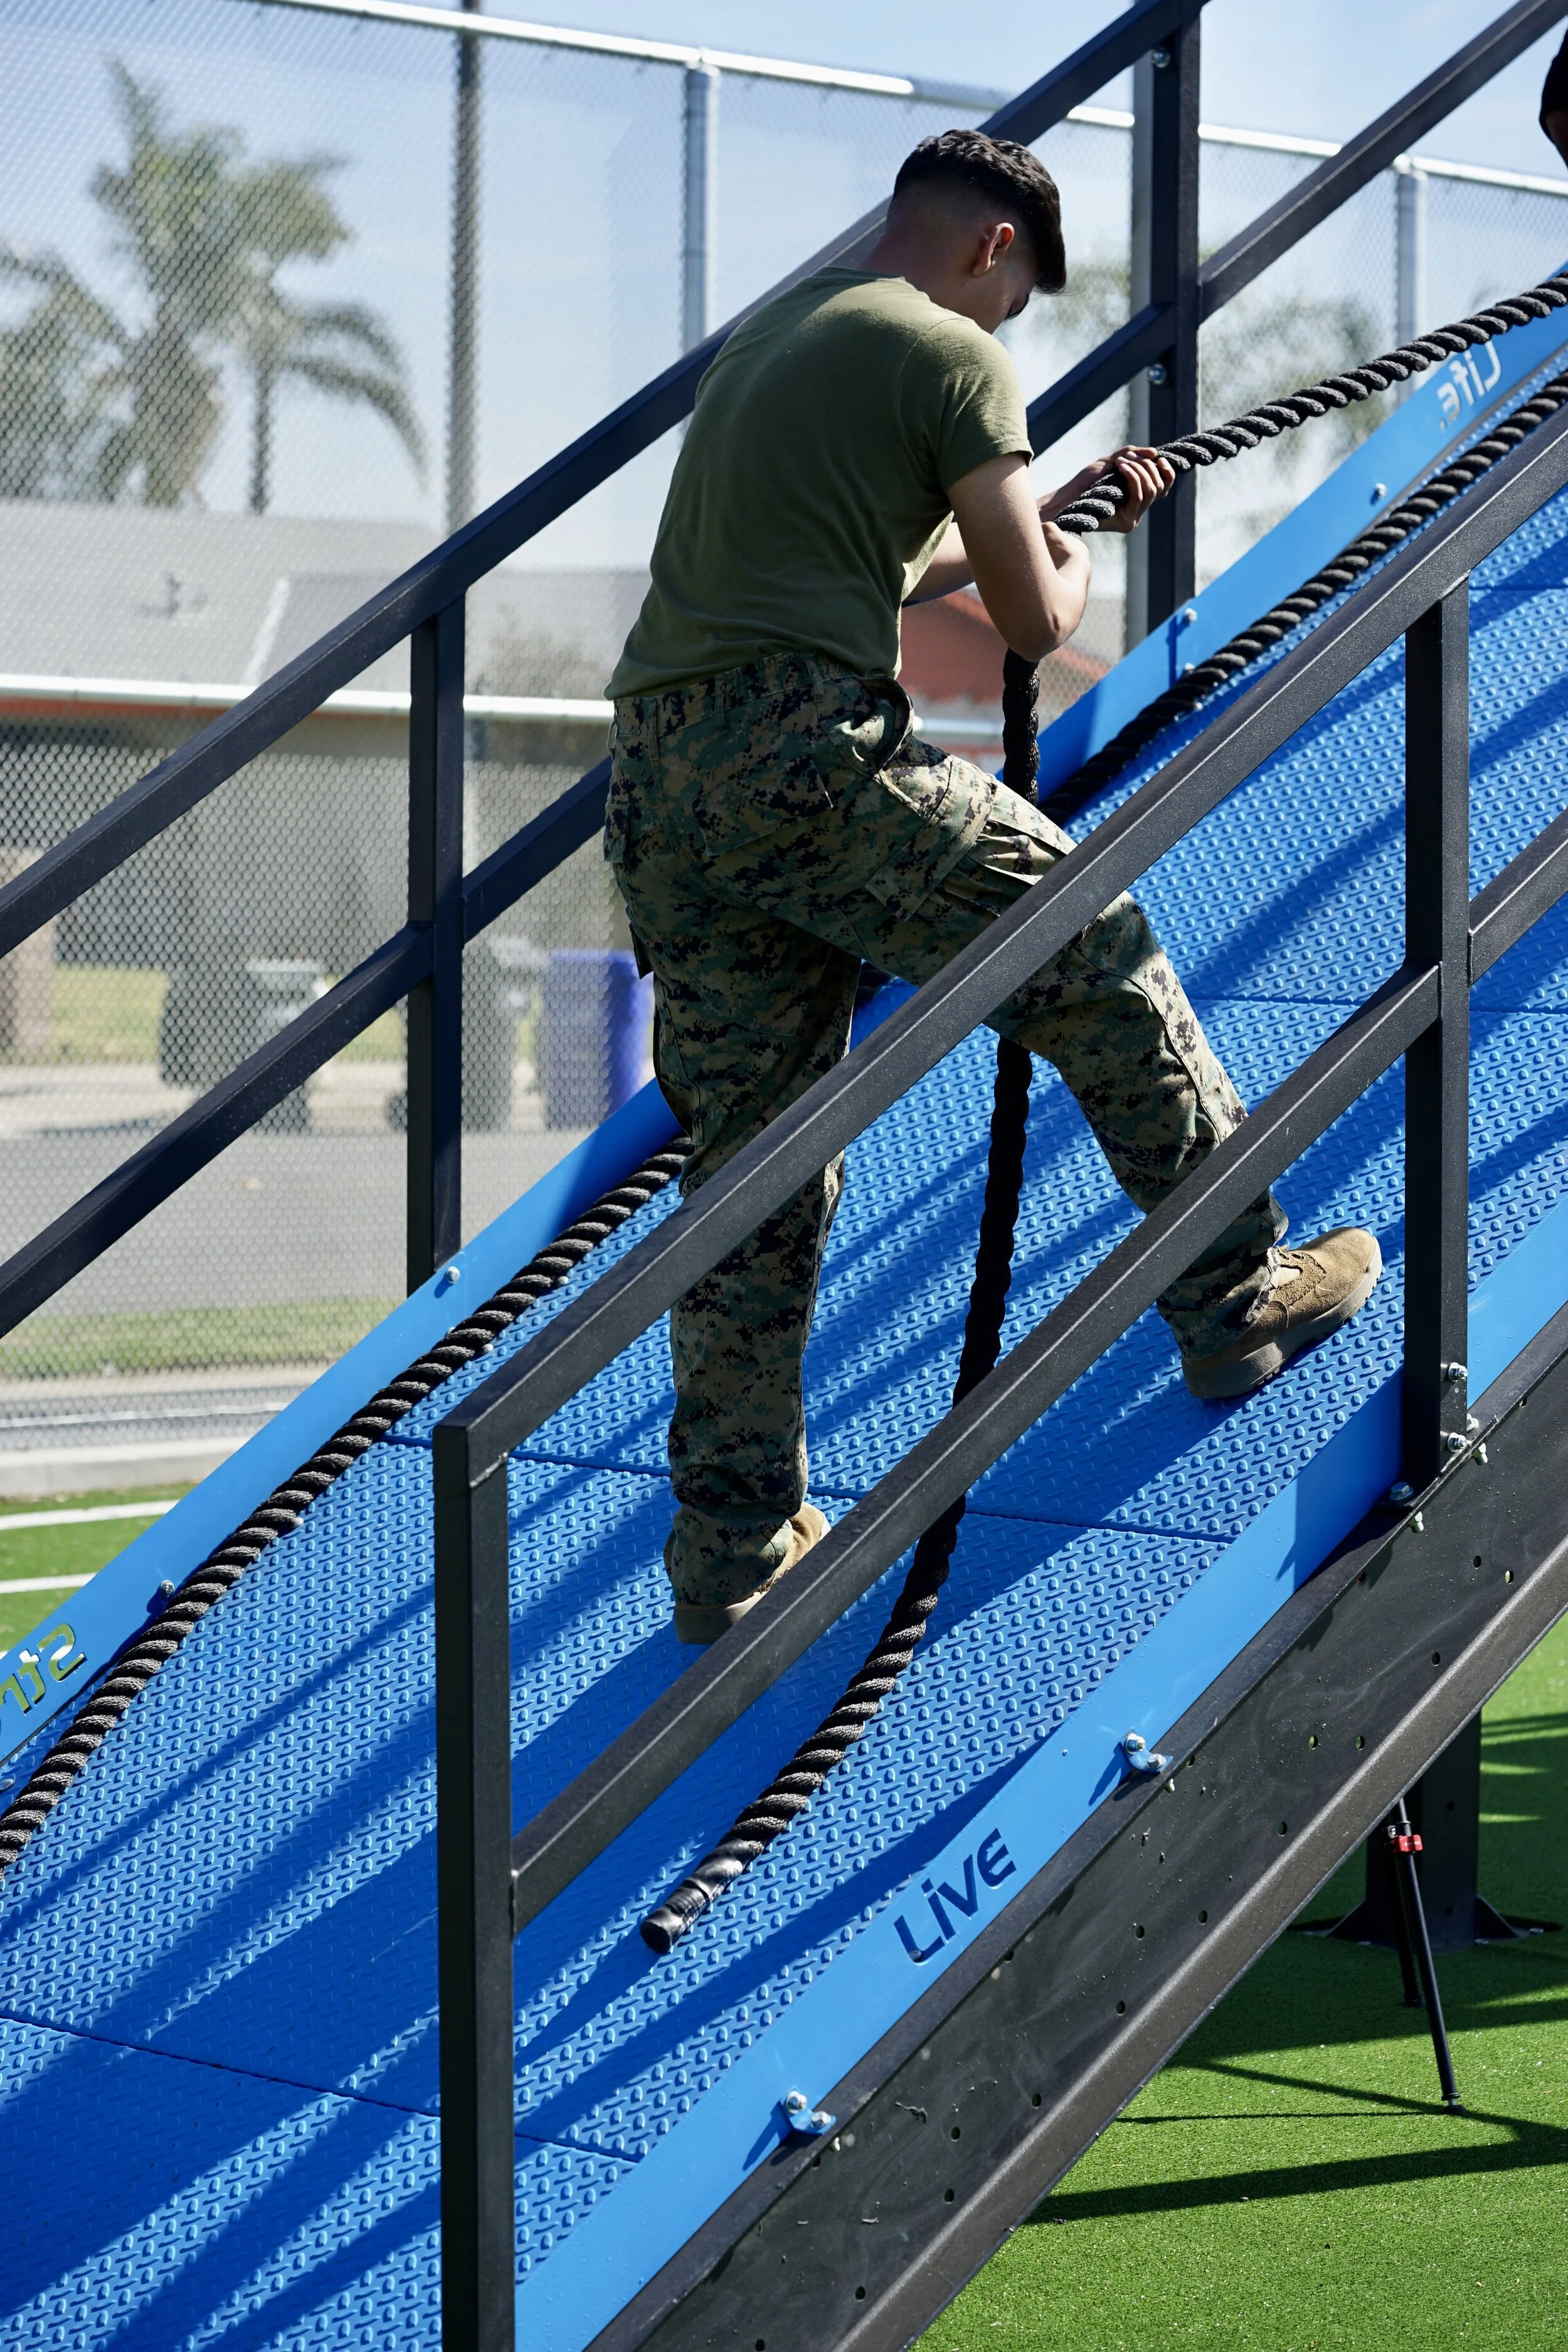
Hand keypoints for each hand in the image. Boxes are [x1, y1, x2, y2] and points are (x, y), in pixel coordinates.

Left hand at [1040, 445, 1175, 533]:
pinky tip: (1121, 467)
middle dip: (1146, 466)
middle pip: (1158, 487)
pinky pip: (1138, 497)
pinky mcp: (1126, 522)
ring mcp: (1133, 518)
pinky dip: (1133, 478)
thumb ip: (1132, 455)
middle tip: (1127, 457)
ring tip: (1121, 462)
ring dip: (1139, 470)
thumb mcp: (1111, 462)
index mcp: (1138, 498)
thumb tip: (1155, 453)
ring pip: (1150, 491)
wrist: (1067, 499)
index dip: (1167, 473)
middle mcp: (1138, 510)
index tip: (1159, 458)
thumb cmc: (1086, 482)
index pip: (1163, 487)